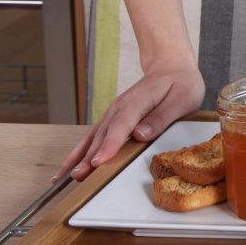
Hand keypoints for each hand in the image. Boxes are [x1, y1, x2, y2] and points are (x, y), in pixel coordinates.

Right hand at [54, 62, 204, 181]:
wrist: (171, 67)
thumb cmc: (180, 83)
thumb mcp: (182, 98)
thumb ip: (161, 117)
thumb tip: (140, 134)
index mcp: (137, 101)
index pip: (121, 125)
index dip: (109, 144)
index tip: (98, 161)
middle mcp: (119, 108)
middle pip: (102, 135)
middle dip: (88, 157)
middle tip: (78, 177)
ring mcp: (112, 114)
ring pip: (92, 137)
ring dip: (77, 157)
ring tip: (63, 178)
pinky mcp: (111, 120)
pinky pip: (92, 137)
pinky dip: (77, 152)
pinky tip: (66, 168)